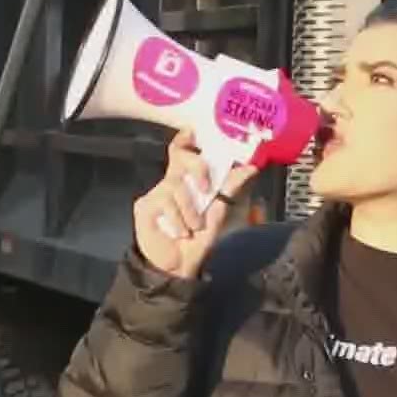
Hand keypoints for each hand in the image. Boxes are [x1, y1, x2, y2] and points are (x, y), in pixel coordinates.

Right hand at [132, 128, 259, 279]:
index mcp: (188, 179)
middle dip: (198, 169)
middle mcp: (171, 182)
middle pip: (180, 159)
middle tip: (206, 189)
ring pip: (176, 185)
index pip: (183, 151)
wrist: (179, 265)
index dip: (185, 139)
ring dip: (190, 210)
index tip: (191, 131)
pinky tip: (180, 232)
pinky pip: (165, 202)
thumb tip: (251, 167)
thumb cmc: (199, 238)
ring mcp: (156, 193)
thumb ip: (232, 188)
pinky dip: (178, 220)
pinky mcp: (145, 207)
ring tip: (193, 228)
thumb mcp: (220, 211)